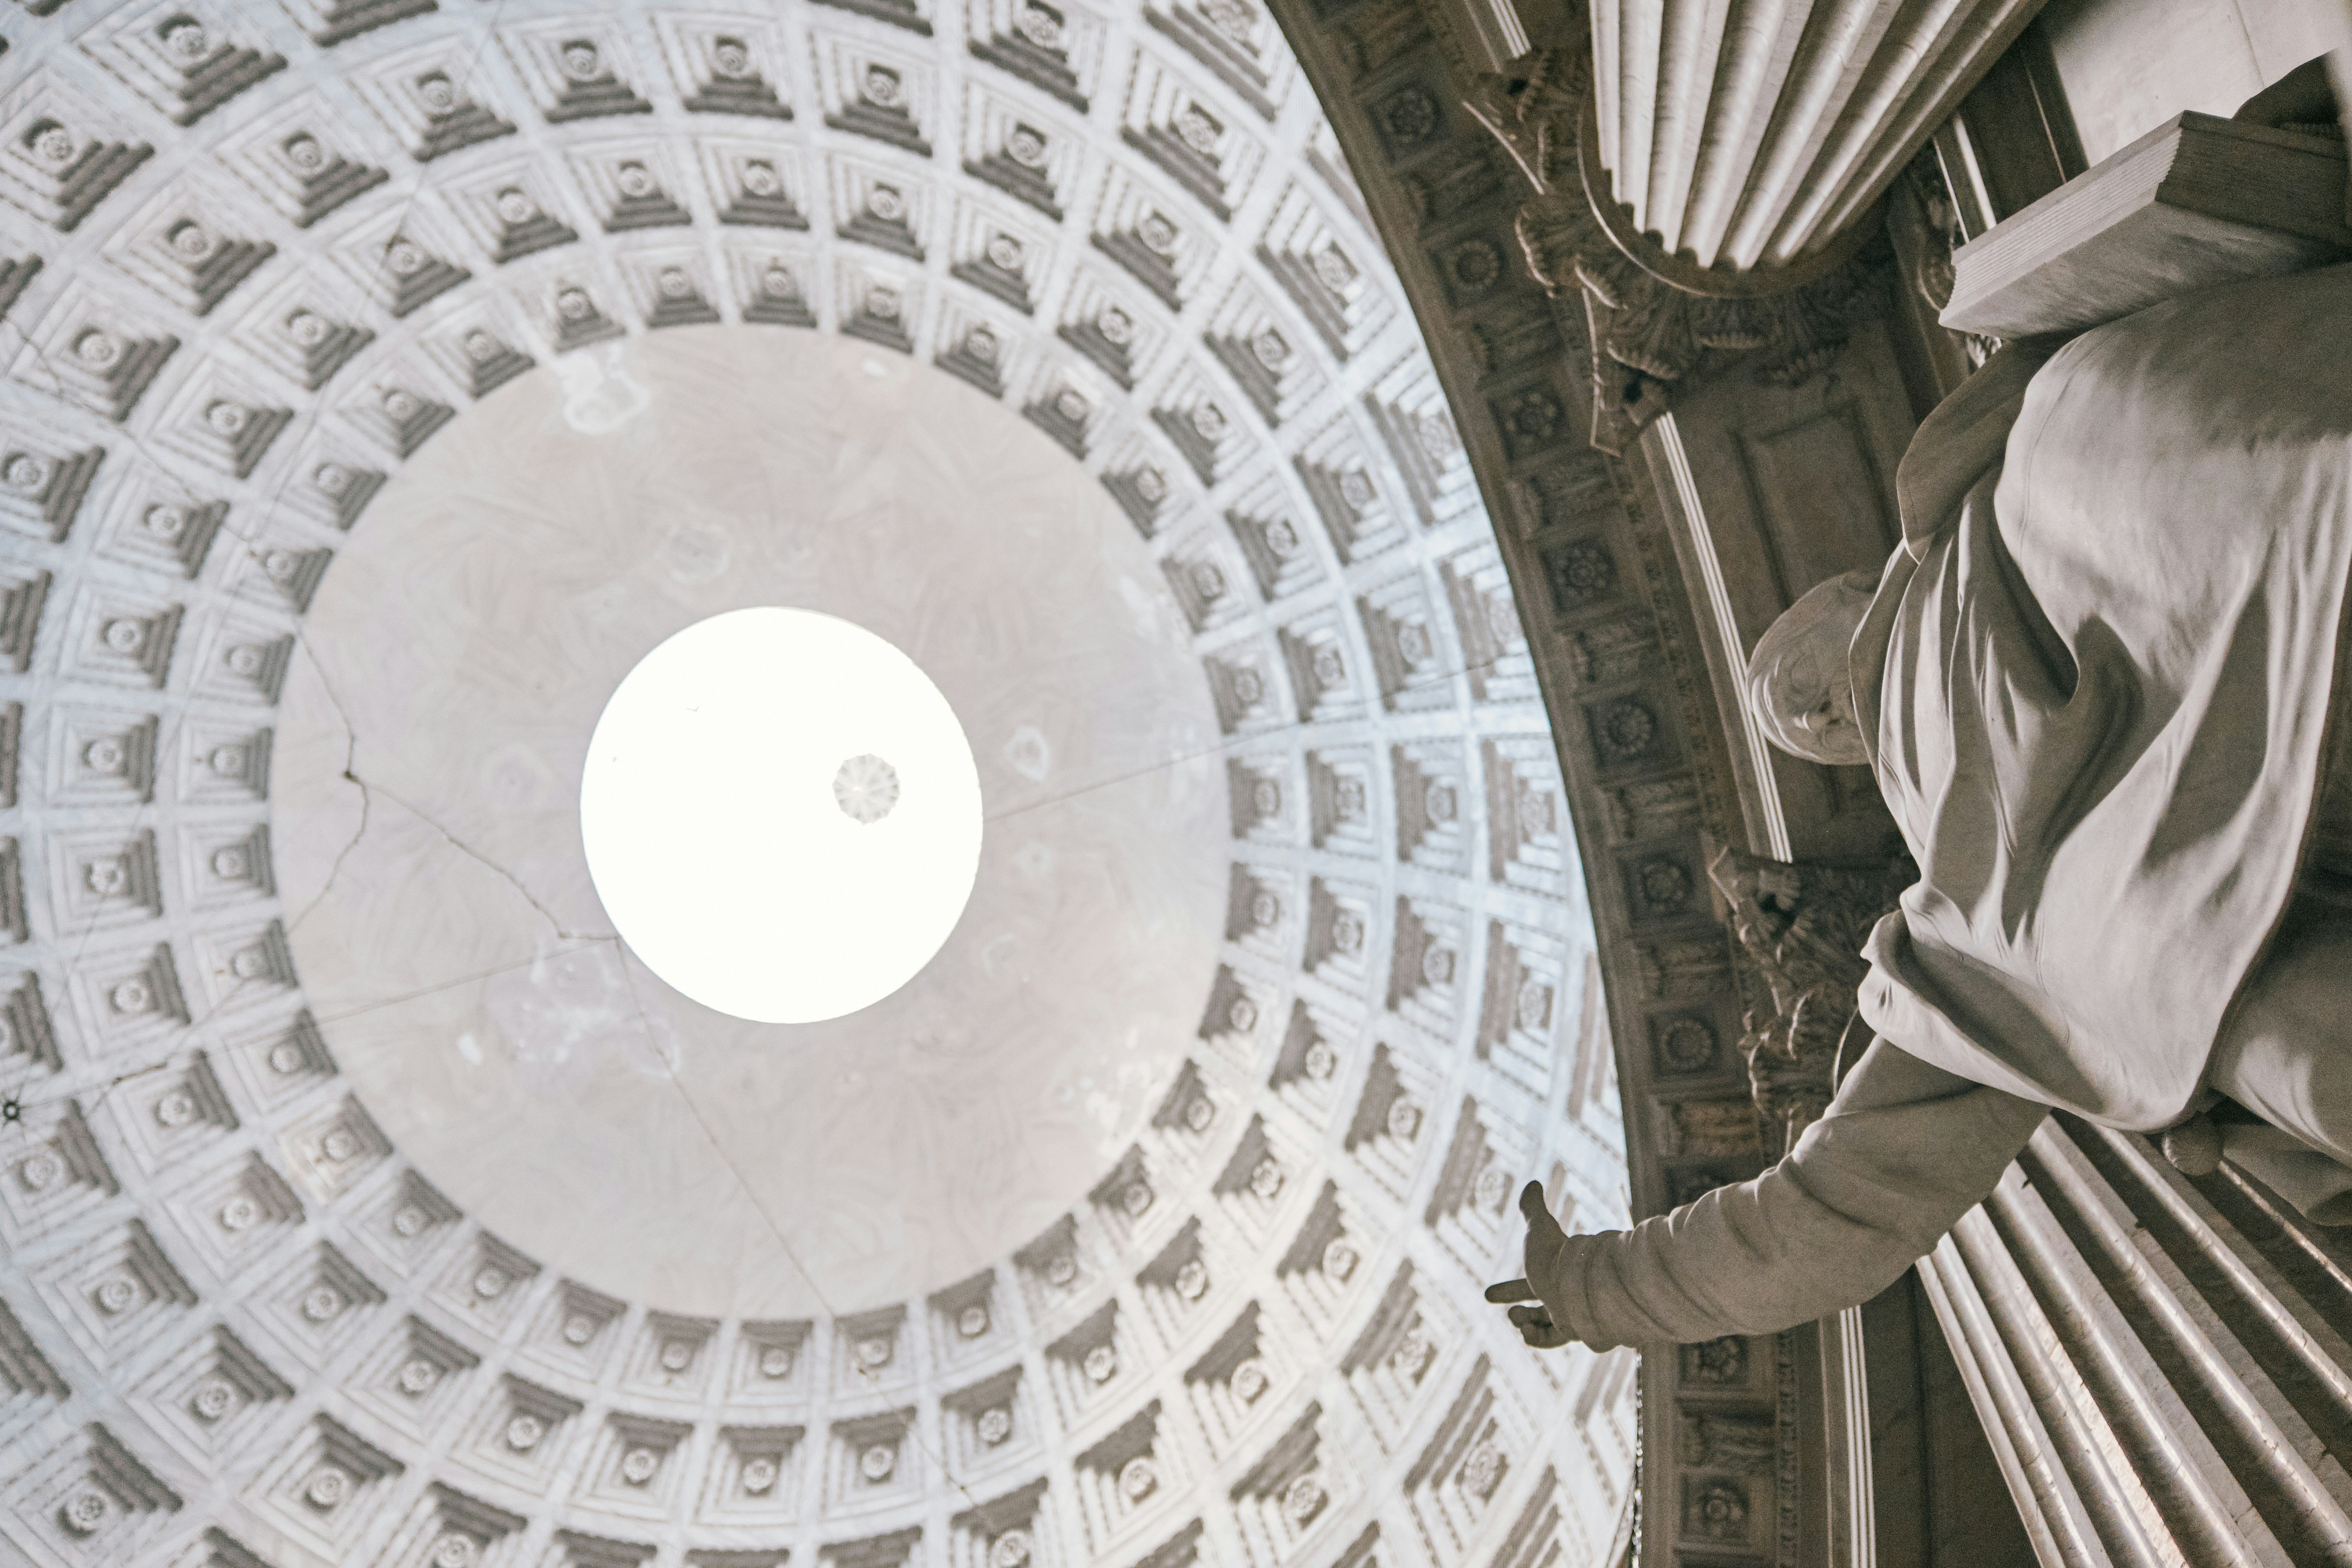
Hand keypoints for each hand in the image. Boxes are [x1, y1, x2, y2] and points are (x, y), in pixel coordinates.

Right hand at [1485, 1180, 1574, 1348]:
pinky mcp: (1574, 1331)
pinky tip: (1526, 1331)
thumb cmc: (1556, 1258)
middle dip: (1515, 1309)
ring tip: (1517, 1317)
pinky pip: (1552, 1340)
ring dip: (1523, 1321)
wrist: (1581, 1285)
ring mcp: (1568, 1315)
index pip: (1527, 1285)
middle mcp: (1561, 1296)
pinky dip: (1536, 1337)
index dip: (1508, 1290)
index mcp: (1551, 1275)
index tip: (1488, 1295)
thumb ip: (1533, 1208)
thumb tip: (1533, 1183)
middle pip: (1535, 1308)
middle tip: (1495, 1304)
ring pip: (1542, 1325)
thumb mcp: (1539, 1229)